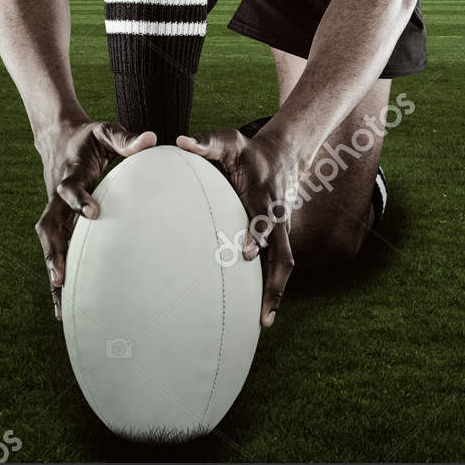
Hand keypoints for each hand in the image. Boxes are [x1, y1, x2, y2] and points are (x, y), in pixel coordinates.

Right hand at [35, 118, 155, 319]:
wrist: (57, 138)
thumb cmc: (88, 138)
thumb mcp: (105, 131)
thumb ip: (125, 138)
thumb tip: (152, 139)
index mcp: (69, 175)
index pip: (69, 189)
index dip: (79, 200)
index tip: (94, 212)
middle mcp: (56, 198)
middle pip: (48, 228)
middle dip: (53, 253)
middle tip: (60, 276)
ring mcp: (55, 213)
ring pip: (50, 247)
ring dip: (54, 275)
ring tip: (60, 309)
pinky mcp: (59, 224)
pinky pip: (57, 252)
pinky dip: (58, 276)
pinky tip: (63, 303)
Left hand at [176, 128, 297, 326]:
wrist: (284, 155)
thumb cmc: (247, 150)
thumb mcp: (229, 141)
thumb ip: (206, 143)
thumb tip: (180, 141)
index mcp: (265, 198)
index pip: (264, 218)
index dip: (258, 234)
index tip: (246, 253)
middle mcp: (278, 219)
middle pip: (284, 256)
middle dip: (275, 284)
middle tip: (264, 313)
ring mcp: (281, 231)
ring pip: (284, 265)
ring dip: (276, 294)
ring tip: (263, 323)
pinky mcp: (279, 239)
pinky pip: (278, 265)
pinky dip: (271, 288)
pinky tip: (258, 312)